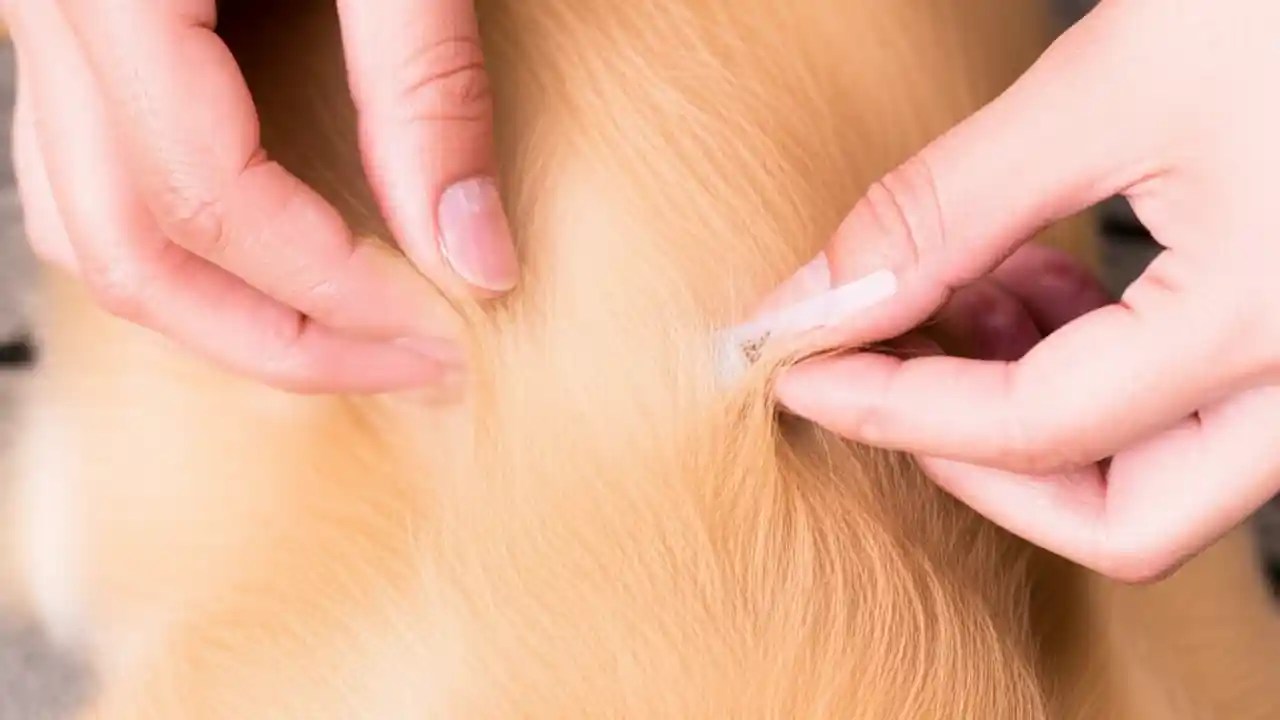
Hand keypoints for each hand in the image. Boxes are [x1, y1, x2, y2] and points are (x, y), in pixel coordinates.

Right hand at [6, 0, 516, 392]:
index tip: (438, 330)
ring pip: (89, 228)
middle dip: (277, 339)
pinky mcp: (83, 26)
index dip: (334, 289)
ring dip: (217, 310)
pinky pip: (91, 175)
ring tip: (346, 337)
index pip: (210, 202)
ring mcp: (45, 21)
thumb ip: (424, 80)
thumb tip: (471, 250)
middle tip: (405, 369)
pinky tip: (272, 260)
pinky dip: (180, 246)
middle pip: (129, 251)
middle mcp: (46, 12)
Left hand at [752, 0, 1279, 581]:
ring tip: (955, 303)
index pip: (1031, 428)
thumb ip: (951, 206)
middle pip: (1118, 517)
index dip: (889, 406)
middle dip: (973, 462)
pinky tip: (1032, 282)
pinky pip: (1192, 411)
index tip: (795, 363)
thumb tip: (819, 299)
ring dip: (1026, 415)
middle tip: (880, 376)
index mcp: (1266, 323)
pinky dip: (1090, 370)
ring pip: (1158, 478)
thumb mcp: (1112, 82)